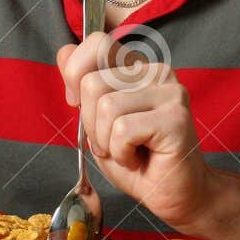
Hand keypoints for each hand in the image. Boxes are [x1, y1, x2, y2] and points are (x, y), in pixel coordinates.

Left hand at [56, 33, 213, 230]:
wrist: (176, 196)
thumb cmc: (139, 161)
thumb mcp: (97, 121)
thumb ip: (82, 86)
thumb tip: (63, 51)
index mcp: (138, 68)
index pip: (97, 43)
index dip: (75, 75)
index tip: (81, 106)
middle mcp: (157, 72)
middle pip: (92, 82)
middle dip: (91, 123)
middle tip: (114, 142)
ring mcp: (170, 92)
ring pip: (106, 106)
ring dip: (107, 141)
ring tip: (129, 151)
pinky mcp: (175, 117)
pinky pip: (123, 130)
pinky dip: (121, 154)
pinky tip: (140, 159)